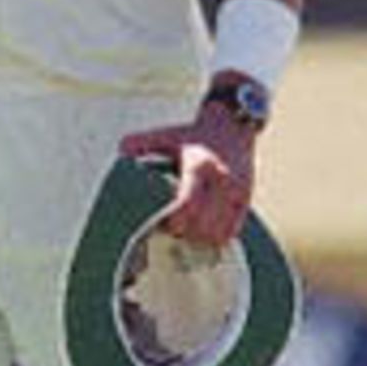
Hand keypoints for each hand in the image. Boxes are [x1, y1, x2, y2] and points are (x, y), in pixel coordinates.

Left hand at [119, 105, 254, 247]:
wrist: (233, 126)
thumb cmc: (194, 134)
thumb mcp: (168, 134)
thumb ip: (143, 142)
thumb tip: (121, 152)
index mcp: (199, 165)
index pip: (188, 203)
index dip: (175, 222)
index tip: (163, 226)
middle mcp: (221, 181)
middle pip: (204, 225)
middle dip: (186, 234)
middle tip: (170, 231)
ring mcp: (236, 193)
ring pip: (219, 232)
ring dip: (201, 239)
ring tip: (186, 233)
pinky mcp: (245, 201)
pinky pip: (232, 231)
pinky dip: (216, 237)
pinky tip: (202, 232)